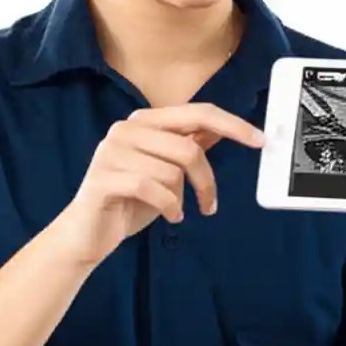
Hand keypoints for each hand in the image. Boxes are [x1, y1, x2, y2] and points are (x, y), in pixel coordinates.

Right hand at [55, 103, 264, 266]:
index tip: (260, 140)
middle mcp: (126, 129)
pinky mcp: (104, 178)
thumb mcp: (166, 172)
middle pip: (188, 147)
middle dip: (206, 181)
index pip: (197, 112)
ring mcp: (111, 151)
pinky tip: (168, 216)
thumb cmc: (129, 201)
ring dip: (182, 198)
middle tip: (210, 204)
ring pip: (172, 170)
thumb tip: (220, 130)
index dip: (232, 124)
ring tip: (174, 210)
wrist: (86, 234)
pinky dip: (168, 207)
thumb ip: (188, 147)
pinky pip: (153, 188)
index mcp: (144, 121)